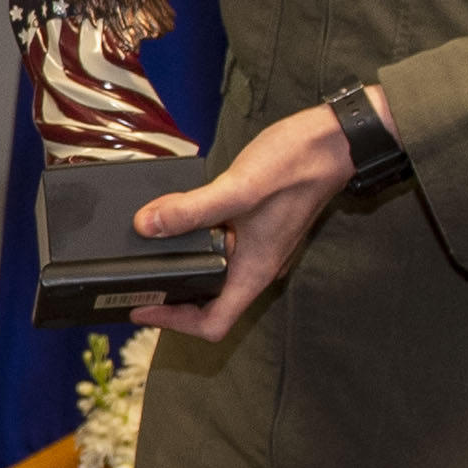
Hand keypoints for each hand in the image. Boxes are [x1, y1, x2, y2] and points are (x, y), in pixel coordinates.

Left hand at [124, 101, 362, 341]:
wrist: (330, 144)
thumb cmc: (296, 167)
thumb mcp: (237, 189)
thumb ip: (191, 210)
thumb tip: (147, 226)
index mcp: (254, 271)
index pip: (213, 323)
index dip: (174, 323)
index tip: (143, 309)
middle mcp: (256, 265)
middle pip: (211, 303)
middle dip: (172, 298)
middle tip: (137, 284)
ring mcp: (258, 247)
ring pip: (215, 273)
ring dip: (183, 268)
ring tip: (149, 253)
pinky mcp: (256, 226)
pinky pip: (221, 246)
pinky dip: (196, 241)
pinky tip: (177, 219)